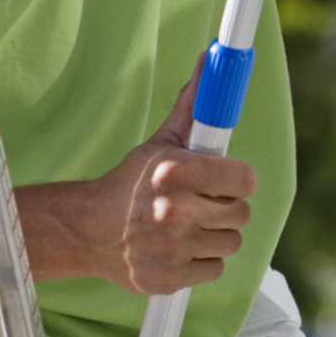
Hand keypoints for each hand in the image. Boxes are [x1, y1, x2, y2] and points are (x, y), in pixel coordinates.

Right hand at [81, 59, 256, 295]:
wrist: (90, 230)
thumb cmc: (132, 183)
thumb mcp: (162, 143)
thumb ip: (192, 107)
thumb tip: (212, 57)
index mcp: (175, 173)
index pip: (244, 180)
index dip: (239, 181)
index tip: (226, 181)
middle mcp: (174, 212)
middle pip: (241, 214)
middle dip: (226, 208)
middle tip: (202, 204)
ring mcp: (172, 248)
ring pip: (231, 243)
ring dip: (216, 235)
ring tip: (190, 226)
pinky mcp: (170, 278)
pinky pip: (215, 269)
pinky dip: (202, 262)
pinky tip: (181, 249)